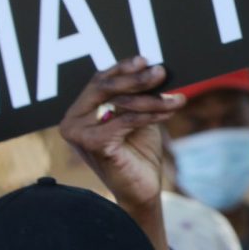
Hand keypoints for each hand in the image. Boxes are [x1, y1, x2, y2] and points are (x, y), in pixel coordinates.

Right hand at [59, 57, 184, 249]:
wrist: (142, 189)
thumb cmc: (139, 152)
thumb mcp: (138, 116)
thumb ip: (137, 94)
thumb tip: (152, 66)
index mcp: (79, 112)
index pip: (99, 80)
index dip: (122, 68)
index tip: (145, 59)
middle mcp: (72, 121)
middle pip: (105, 87)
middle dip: (137, 78)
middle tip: (161, 72)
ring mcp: (78, 133)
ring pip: (119, 103)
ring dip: (153, 98)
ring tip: (176, 97)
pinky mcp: (92, 144)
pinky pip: (127, 120)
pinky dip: (151, 113)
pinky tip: (170, 109)